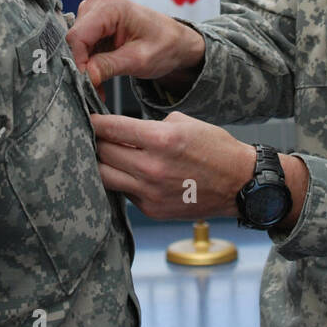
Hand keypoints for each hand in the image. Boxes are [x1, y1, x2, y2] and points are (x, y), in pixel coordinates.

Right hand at [66, 0, 204, 88]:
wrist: (176, 41)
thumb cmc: (165, 45)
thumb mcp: (139, 60)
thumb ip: (109, 66)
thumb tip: (85, 77)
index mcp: (110, 6)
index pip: (78, 36)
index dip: (80, 62)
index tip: (89, 84)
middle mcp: (98, 2)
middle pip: (75, 39)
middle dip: (83, 66)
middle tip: (96, 89)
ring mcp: (94, 10)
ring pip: (77, 44)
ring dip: (86, 67)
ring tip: (101, 85)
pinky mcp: (94, 21)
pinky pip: (82, 44)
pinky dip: (89, 62)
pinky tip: (100, 76)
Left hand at [92, 111, 308, 227]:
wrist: (240, 184)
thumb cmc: (215, 148)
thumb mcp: (184, 123)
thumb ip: (150, 124)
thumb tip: (122, 128)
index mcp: (161, 139)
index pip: (110, 128)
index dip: (93, 121)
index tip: (86, 117)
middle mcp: (152, 168)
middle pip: (102, 152)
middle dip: (94, 141)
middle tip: (91, 134)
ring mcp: (150, 192)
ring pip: (105, 176)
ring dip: (100, 163)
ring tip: (101, 154)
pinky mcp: (151, 209)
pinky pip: (123, 193)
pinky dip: (120, 181)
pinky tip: (123, 172)